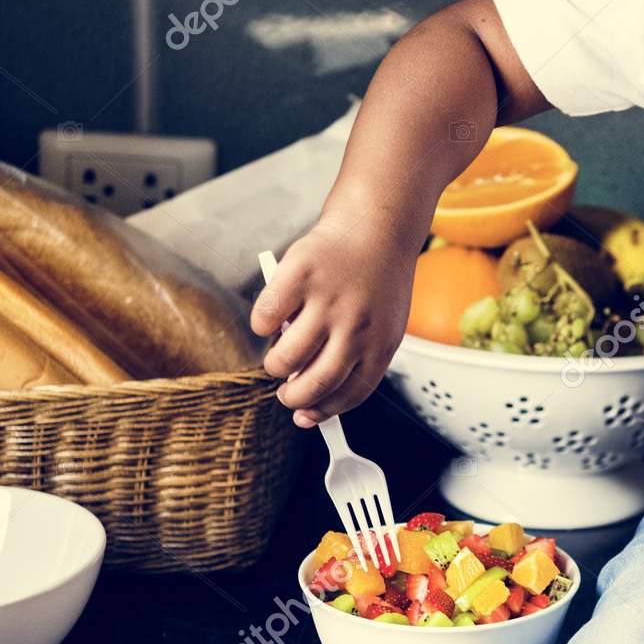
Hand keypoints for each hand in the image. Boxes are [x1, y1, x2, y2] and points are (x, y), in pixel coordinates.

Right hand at [251, 209, 415, 425]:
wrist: (375, 226)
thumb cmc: (375, 282)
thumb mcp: (382, 325)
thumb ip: (356, 359)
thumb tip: (311, 399)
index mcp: (380, 343)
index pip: (350, 394)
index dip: (322, 411)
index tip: (304, 417)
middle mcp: (356, 325)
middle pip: (315, 383)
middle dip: (293, 398)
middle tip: (285, 394)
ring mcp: (327, 300)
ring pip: (286, 357)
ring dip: (275, 365)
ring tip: (278, 359)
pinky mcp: (300, 274)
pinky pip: (265, 317)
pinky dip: (261, 324)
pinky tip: (270, 320)